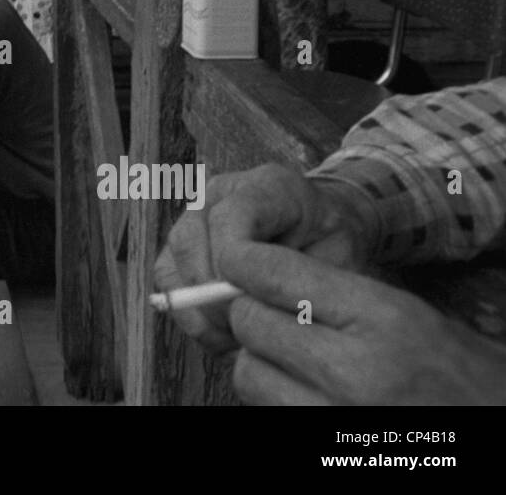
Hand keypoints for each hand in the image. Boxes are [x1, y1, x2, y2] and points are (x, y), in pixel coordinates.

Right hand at [153, 164, 373, 353]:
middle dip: (209, 293)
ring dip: (197, 307)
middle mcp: (221, 192)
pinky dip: (188, 311)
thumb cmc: (333, 245)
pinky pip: (167, 278)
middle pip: (188, 239)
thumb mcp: (339, 256)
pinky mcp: (182, 240)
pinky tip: (221, 330)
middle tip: (240, 329)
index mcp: (266, 185)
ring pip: (170, 262)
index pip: (229, 218)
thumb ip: (299, 276)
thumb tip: (252, 304)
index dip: (231, 264)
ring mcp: (195, 213)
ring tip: (234, 334)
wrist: (324, 230)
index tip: (250, 300)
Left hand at [221, 241, 505, 404]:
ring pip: (248, 373)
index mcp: (383, 320)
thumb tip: (256, 273)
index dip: (244, 264)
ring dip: (261, 362)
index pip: (273, 273)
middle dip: (253, 314)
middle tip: (275, 315)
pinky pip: (267, 412)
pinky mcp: (324, 454)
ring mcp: (336, 421)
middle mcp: (356, 373)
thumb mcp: (409, 315)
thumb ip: (335, 292)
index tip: (238, 264)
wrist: (496, 428)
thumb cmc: (458, 374)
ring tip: (295, 360)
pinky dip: (275, 399)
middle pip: (248, 322)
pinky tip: (305, 392)